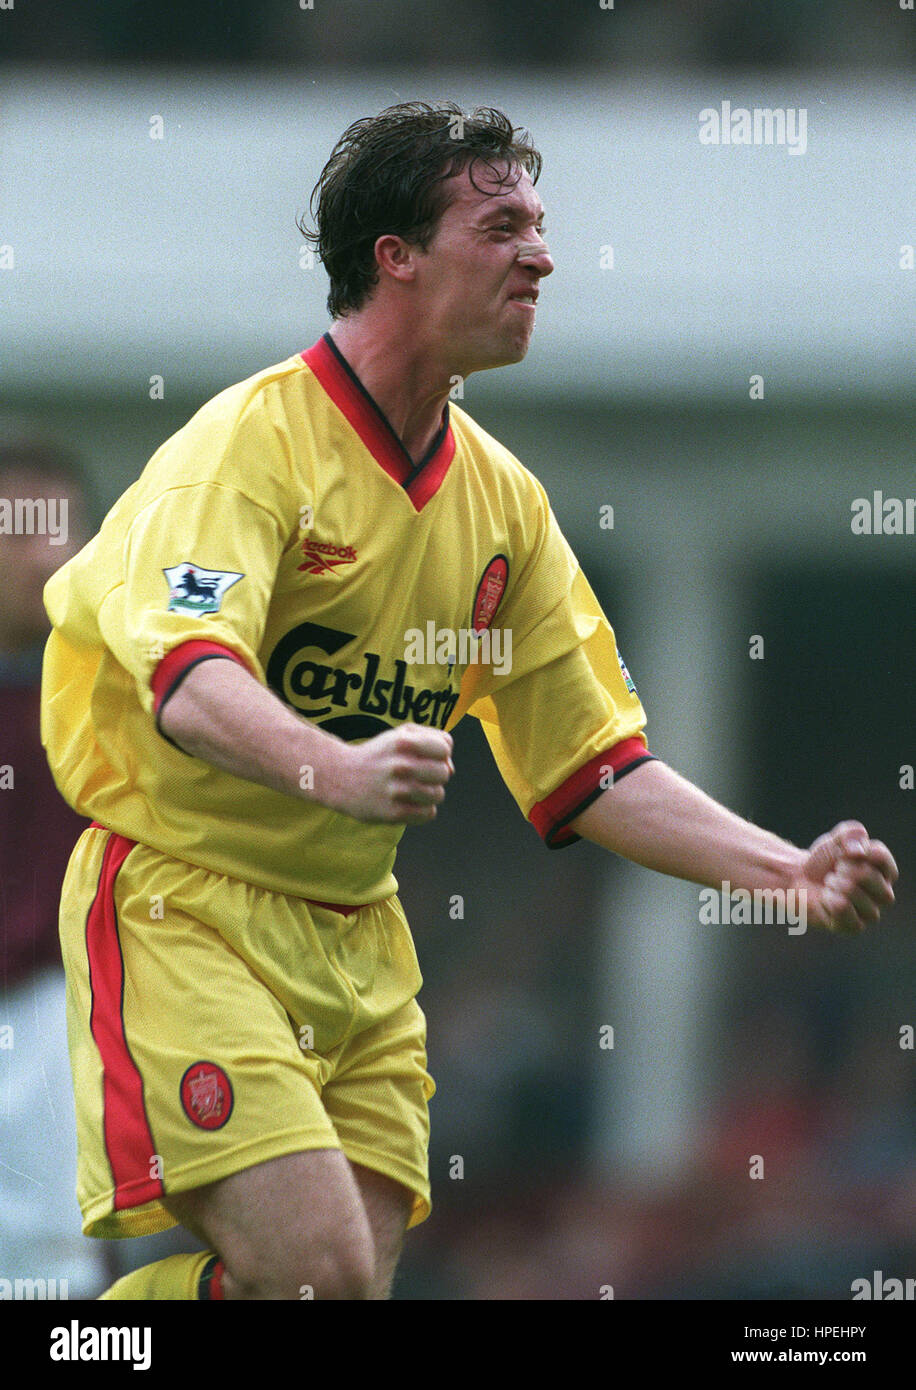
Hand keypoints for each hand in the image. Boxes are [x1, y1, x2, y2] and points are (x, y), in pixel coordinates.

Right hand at [332, 724, 453, 825]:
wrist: (340, 777)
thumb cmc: (378, 754)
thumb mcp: (401, 734)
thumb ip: (432, 738)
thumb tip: (451, 766)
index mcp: (403, 742)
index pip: (445, 749)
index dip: (440, 754)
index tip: (427, 757)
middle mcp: (400, 766)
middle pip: (444, 773)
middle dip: (435, 774)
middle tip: (418, 775)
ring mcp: (397, 792)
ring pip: (438, 795)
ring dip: (429, 793)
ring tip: (413, 789)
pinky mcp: (393, 814)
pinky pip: (428, 814)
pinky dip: (423, 809)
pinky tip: (409, 802)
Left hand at [799, 821, 897, 933]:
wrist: (800, 882)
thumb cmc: (824, 862)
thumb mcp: (836, 840)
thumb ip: (851, 834)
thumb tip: (859, 851)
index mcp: (885, 872)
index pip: (880, 856)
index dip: (855, 851)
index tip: (845, 855)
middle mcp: (884, 895)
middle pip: (866, 874)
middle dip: (842, 869)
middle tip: (835, 872)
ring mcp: (871, 913)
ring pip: (852, 891)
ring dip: (833, 884)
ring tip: (830, 885)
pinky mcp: (854, 927)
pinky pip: (842, 907)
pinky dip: (828, 899)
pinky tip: (827, 899)